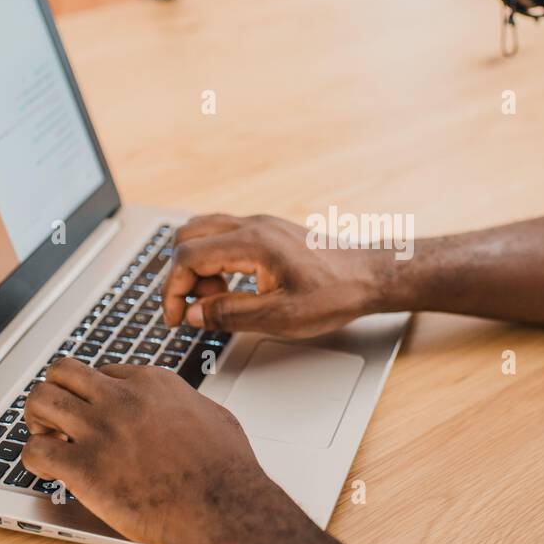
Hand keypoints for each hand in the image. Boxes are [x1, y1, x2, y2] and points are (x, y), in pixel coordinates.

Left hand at [21, 358, 278, 543]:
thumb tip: (185, 408)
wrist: (225, 508)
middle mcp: (122, 398)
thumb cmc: (227, 472)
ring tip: (49, 441)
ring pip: (39, 400)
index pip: (101, 372)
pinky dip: (35, 460)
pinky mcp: (84, 467)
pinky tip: (52, 472)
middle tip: (58, 420)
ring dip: (36, 421)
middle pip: (62, 372)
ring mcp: (100, 429)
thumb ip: (188, 406)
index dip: (93, 396)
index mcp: (152, 383)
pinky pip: (35, 450)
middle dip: (55, 394)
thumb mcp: (215, 417)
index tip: (94, 416)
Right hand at [162, 213, 388, 338]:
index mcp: (252, 243)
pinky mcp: (266, 230)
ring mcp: (259, 224)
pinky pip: (223, 235)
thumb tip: (193, 315)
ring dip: (197, 266)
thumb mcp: (280, 316)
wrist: (370, 276)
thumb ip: (230, 314)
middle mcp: (252, 225)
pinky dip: (214, 259)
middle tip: (197, 307)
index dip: (172, 290)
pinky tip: (234, 286)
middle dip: (180, 275)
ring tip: (218, 298)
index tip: (176, 318)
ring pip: (202, 232)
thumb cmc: (335, 294)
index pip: (187, 257)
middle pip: (186, 236)